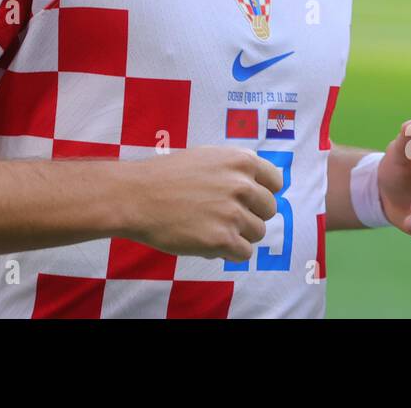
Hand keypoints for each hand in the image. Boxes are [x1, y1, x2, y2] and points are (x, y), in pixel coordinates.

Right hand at [123, 146, 281, 262]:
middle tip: (223, 216)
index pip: (275, 181)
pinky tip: (208, 242)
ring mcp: (233, 213)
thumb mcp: (206, 157)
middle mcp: (241, 184)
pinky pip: (244, 253)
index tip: (248, 200)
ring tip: (211, 228)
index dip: (262, 192)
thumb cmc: (165, 176)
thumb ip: (234, 169)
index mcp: (239, 160)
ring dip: (239, 235)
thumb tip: (257, 187)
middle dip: (250, 215)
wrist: (135, 196)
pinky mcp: (222, 239)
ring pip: (257, 233)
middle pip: (269, 210)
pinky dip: (229, 252)